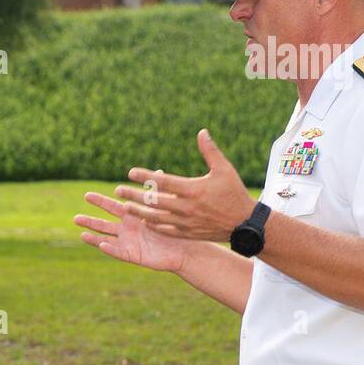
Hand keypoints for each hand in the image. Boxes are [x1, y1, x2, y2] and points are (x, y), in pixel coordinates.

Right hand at [75, 193, 191, 272]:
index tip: (86, 195)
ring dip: (93, 237)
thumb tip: (159, 172)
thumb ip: (159, 192)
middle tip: (75, 218)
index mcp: (132, 217)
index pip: (112, 207)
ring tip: (81, 233)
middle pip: (104, 224)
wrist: (184, 248)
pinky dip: (110, 249)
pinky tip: (101, 245)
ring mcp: (128, 243)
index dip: (100, 202)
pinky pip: (119, 252)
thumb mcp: (165, 207)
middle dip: (90, 221)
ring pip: (106, 240)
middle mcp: (126, 230)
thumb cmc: (174, 227)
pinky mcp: (133, 256)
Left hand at [111, 130, 256, 240]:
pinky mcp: (188, 233)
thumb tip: (201, 132)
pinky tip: (144, 221)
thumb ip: (210, 151)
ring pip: (156, 218)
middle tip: (118, 190)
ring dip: (138, 212)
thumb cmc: (234, 193)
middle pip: (154, 201)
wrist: (245, 223)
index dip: (145, 176)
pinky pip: (166, 230)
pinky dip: (153, 226)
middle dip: (134, 195)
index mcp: (193, 189)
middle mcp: (187, 207)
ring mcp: (186, 222)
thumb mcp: (224, 169)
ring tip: (125, 207)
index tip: (131, 172)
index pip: (163, 181)